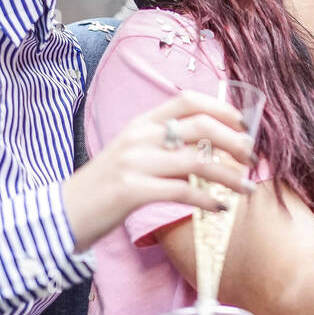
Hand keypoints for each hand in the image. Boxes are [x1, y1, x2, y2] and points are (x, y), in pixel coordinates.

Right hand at [64, 90, 255, 249]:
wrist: (61, 214)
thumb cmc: (103, 186)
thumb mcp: (132, 153)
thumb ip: (163, 143)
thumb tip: (210, 146)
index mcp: (140, 123)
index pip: (187, 100)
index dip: (221, 108)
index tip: (243, 123)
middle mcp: (139, 137)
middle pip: (201, 127)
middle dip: (235, 141)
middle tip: (252, 157)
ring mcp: (135, 163)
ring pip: (198, 161)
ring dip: (230, 175)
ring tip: (248, 188)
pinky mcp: (132, 191)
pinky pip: (182, 192)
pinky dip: (207, 200)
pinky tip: (220, 207)